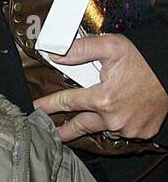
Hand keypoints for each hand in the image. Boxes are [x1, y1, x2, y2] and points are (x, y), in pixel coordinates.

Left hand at [33, 33, 167, 141]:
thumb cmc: (145, 59)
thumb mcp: (113, 46)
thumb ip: (81, 50)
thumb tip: (56, 54)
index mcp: (102, 98)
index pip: (67, 103)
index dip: (49, 105)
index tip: (36, 109)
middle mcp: (113, 118)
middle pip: (80, 126)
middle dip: (64, 131)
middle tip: (51, 135)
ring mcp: (128, 128)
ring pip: (103, 128)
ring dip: (95, 124)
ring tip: (81, 124)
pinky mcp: (141, 132)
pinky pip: (123, 132)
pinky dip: (119, 124)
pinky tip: (118, 115)